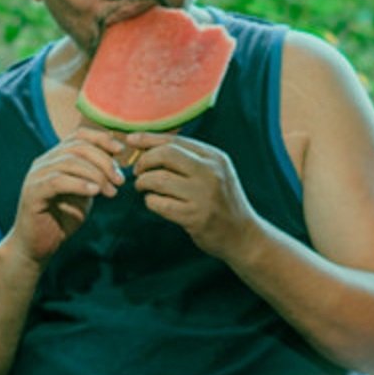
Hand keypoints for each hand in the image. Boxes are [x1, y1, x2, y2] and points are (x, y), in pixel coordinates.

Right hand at [5, 126, 127, 262]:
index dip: (101, 139)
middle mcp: (44, 162)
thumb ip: (95, 175)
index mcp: (56, 158)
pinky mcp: (32, 193)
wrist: (38, 247)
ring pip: (69, 162)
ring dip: (96, 175)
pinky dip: (79, 184)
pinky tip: (94, 193)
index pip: (79, 136)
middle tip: (120, 180)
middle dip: (104, 161)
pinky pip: (57, 181)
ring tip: (111, 191)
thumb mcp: (85, 193)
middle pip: (77, 147)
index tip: (121, 151)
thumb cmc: (62, 219)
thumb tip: (116, 158)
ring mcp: (36, 176)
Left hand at [126, 132, 259, 260]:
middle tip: (138, 171)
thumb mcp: (214, 173)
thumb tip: (148, 144)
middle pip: (165, 154)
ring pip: (158, 179)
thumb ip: (189, 159)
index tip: (130, 140)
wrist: (243, 235)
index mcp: (214, 157)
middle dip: (144, 160)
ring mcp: (203, 195)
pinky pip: (159, 203)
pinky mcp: (194, 217)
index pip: (175, 141)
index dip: (148, 139)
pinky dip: (150, 201)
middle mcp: (210, 173)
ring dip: (143, 182)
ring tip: (143, 187)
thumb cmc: (221, 202)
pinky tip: (154, 202)